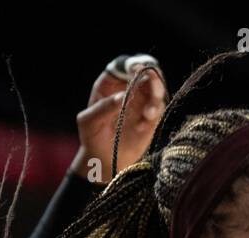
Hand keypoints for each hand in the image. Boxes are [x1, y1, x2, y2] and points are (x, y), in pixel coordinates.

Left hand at [70, 54, 167, 182]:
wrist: (104, 160)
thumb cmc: (92, 138)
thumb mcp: (89, 123)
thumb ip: (102, 108)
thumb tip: (122, 97)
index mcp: (110, 83)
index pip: (124, 65)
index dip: (132, 65)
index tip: (138, 72)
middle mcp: (128, 87)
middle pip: (146, 70)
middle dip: (152, 78)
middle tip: (153, 91)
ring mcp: (141, 100)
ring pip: (157, 86)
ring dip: (156, 97)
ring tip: (148, 115)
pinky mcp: (151, 115)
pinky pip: (160, 107)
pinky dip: (155, 114)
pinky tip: (142, 127)